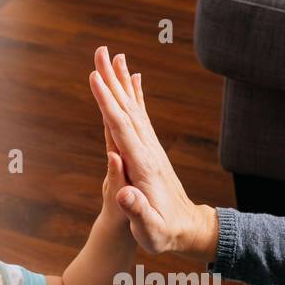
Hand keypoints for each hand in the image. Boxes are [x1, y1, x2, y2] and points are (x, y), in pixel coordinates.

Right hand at [88, 46, 218, 262]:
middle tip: (100, 50)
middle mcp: (149, 151)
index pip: (121, 128)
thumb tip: (122, 194)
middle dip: (112, 80)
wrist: (190, 229)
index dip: (107, 102)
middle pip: (127, 109)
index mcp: (143, 166)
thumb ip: (137, 212)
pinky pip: (141, 117)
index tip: (95, 77)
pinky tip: (133, 81)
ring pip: (134, 108)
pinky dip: (135, 96)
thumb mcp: (150, 230)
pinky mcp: (152, 150)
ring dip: (122, 81)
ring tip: (114, 56)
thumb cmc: (165, 234)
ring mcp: (152, 148)